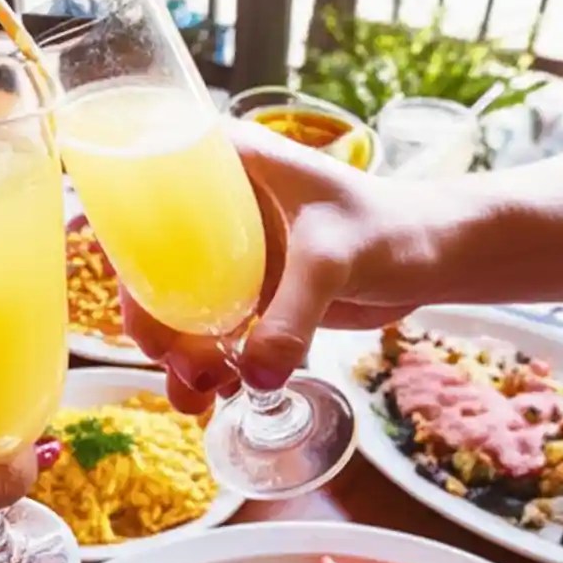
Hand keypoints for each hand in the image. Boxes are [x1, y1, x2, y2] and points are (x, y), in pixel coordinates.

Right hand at [124, 119, 429, 412]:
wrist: (438, 255)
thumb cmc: (391, 227)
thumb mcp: (334, 259)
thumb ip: (292, 317)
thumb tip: (252, 379)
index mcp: (222, 166)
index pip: (141, 199)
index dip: (123, 253)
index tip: (139, 307)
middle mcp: (215, 207)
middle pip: (150, 268)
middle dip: (155, 326)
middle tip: (177, 366)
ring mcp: (231, 253)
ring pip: (178, 307)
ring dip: (178, 355)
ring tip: (199, 396)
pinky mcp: (252, 292)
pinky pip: (212, 332)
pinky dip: (209, 365)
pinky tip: (219, 396)